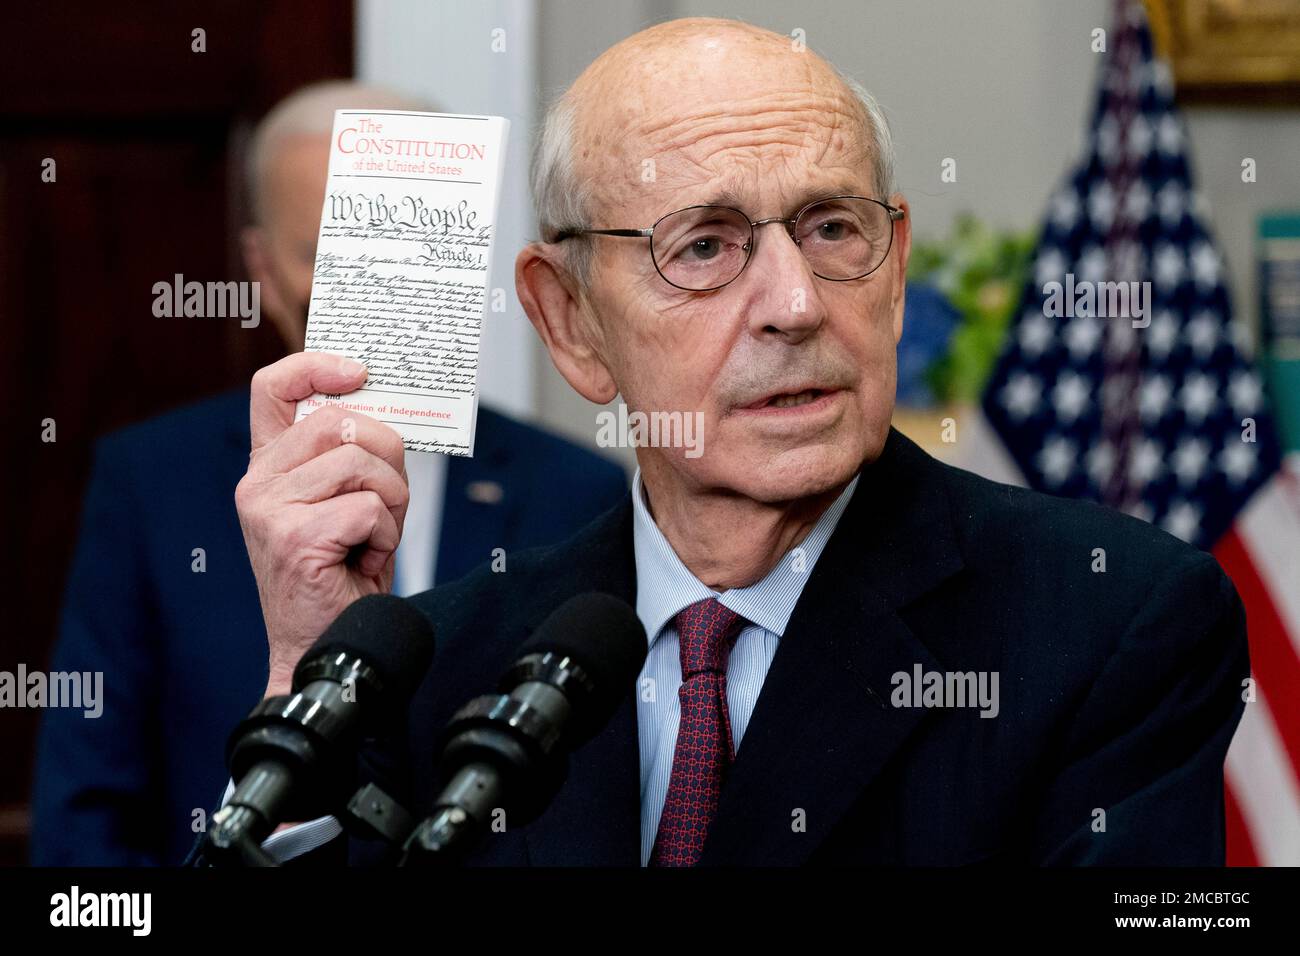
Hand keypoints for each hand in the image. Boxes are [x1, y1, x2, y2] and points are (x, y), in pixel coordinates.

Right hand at [235, 353, 408, 697]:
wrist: (324, 648)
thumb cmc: (340, 573)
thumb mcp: (340, 500)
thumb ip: (346, 454)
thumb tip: (384, 406)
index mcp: (268, 466)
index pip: (273, 387)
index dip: (316, 367)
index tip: (359, 372)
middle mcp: (258, 482)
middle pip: (344, 422)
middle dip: (389, 458)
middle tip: (388, 502)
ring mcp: (270, 509)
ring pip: (363, 464)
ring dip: (391, 504)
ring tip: (373, 538)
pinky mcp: (293, 537)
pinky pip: (370, 509)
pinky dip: (386, 536)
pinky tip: (365, 561)